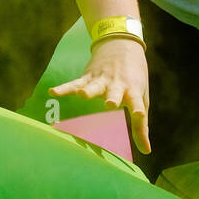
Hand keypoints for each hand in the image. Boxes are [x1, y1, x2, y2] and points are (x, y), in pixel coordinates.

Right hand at [50, 38, 150, 154]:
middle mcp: (117, 85)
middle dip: (112, 98)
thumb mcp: (141, 98)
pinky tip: (53, 92)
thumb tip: (146, 152)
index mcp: (132, 91)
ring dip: (89, 91)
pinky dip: (64, 88)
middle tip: (110, 104)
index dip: (139, 110)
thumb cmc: (134, 78)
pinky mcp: (88, 76)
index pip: (137, 102)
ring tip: (82, 95)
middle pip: (114, 93)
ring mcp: (101, 79)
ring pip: (94, 86)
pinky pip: (74, 83)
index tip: (139, 115)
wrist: (122, 46)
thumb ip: (141, 126)